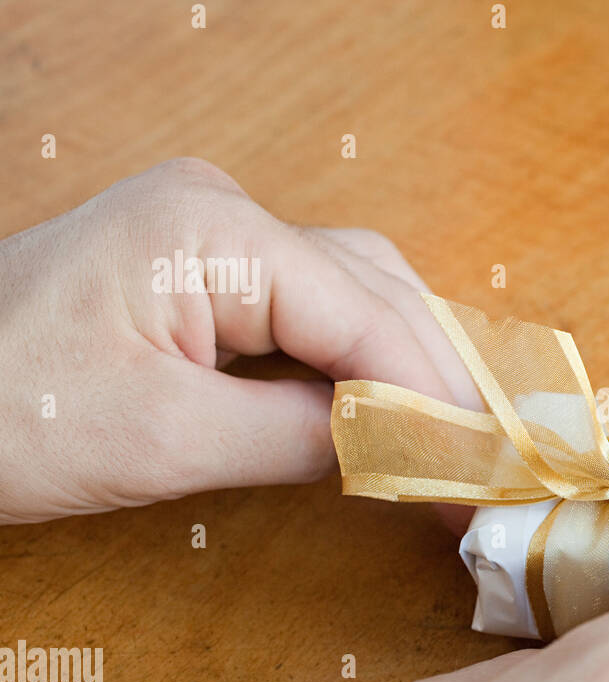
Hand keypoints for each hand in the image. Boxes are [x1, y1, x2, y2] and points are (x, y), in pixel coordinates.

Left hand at [0, 158, 477, 524]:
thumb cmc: (1, 416)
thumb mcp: (165, 441)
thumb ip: (304, 437)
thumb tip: (406, 447)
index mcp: (214, 232)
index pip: (368, 315)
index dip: (439, 399)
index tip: (487, 472)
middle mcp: (225, 210)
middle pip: (378, 287)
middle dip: (438, 377)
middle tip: (485, 463)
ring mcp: (212, 232)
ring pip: (354, 290)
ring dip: (407, 365)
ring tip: (454, 440)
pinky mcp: (201, 268)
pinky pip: (311, 304)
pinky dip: (358, 357)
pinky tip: (389, 406)